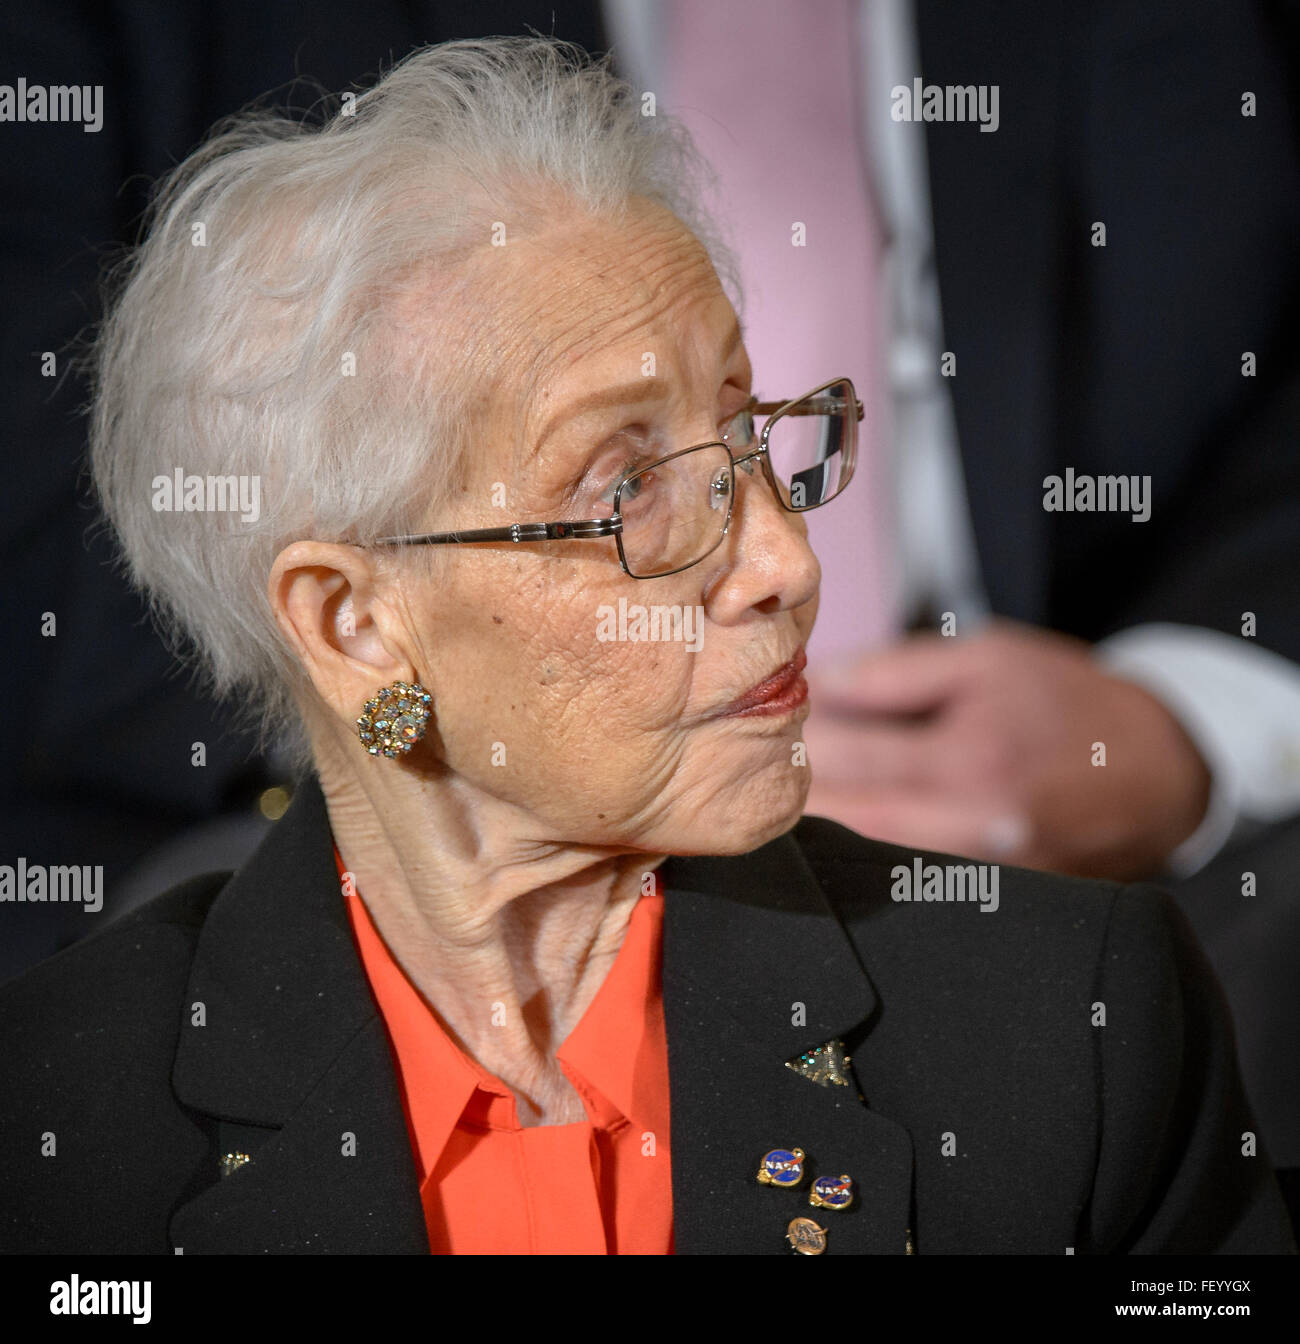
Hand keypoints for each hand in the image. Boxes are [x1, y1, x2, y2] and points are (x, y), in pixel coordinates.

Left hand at [801, 621, 1211, 879]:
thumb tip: (821, 682)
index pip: (853, 756)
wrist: (1157, 772)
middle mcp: (973, 826)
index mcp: (971, 759)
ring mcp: (982, 872)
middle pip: (850, 821)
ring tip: (777, 806)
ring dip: (820, 833)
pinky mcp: (990, 896)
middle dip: (794, 796)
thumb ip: (899, 672)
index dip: (801, 738)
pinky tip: (836, 834)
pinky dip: (865, 858)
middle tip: (748, 776)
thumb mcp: (989, 659)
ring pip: (871, 861)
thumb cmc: (1067, 703)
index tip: (762, 726)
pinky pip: (908, 881)